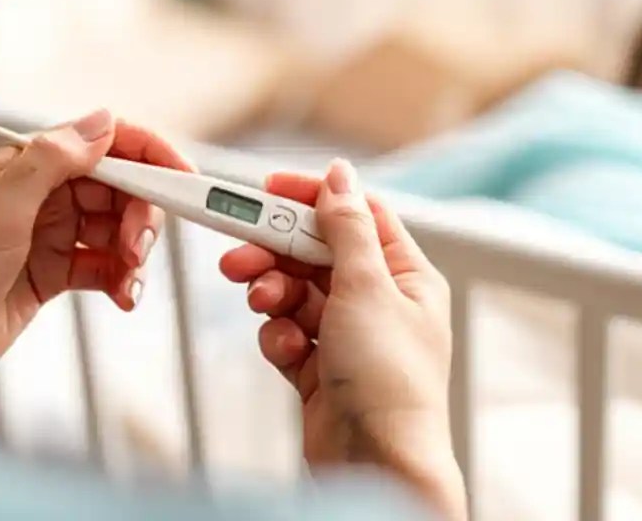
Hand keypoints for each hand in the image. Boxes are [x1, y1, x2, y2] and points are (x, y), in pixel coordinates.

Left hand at [0, 109, 193, 403]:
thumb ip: (50, 163)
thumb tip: (103, 120)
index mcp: (24, 167)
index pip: (103, 141)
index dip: (150, 155)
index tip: (183, 181)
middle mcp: (39, 195)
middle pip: (119, 186)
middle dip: (143, 214)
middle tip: (139, 250)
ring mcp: (45, 236)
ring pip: (116, 227)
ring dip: (135, 252)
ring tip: (129, 283)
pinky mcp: (49, 275)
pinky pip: (103, 266)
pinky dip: (121, 280)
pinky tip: (123, 298)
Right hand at [219, 161, 465, 520]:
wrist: (375, 467)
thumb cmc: (387, 382)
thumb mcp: (367, 288)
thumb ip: (346, 228)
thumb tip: (341, 174)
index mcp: (406, 276)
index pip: (356, 215)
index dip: (312, 198)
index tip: (266, 190)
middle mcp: (380, 303)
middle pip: (315, 254)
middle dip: (275, 252)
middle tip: (235, 258)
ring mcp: (348, 339)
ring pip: (295, 294)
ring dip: (272, 295)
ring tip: (261, 304)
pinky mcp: (320, 371)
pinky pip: (287, 335)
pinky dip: (278, 338)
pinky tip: (285, 352)